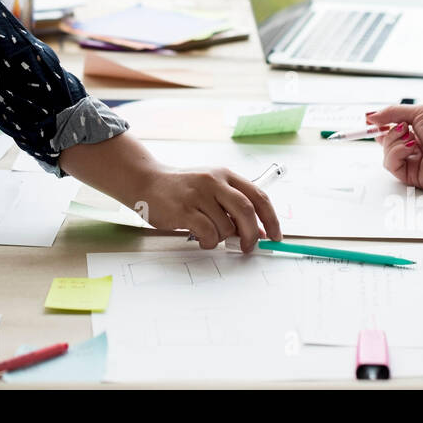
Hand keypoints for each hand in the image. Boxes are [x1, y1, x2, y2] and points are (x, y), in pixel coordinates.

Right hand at [135, 167, 282, 251]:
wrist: (147, 181)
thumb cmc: (182, 189)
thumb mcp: (211, 188)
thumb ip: (232, 206)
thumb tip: (258, 232)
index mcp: (225, 175)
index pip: (258, 196)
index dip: (271, 219)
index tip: (275, 236)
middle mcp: (214, 181)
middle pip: (246, 211)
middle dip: (252, 235)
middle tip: (248, 247)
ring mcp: (198, 195)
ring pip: (226, 227)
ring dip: (222, 238)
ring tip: (210, 235)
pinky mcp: (184, 209)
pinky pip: (208, 233)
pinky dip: (209, 242)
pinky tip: (202, 239)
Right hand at [366, 104, 422, 190]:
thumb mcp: (417, 112)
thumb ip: (392, 113)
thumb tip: (370, 117)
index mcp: (413, 135)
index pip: (388, 134)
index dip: (379, 129)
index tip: (371, 122)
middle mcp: (411, 150)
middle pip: (384, 145)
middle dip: (389, 134)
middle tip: (402, 127)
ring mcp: (411, 164)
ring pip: (386, 155)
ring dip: (394, 143)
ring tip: (410, 136)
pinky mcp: (411, 177)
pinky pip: (391, 165)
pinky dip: (397, 153)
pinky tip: (411, 147)